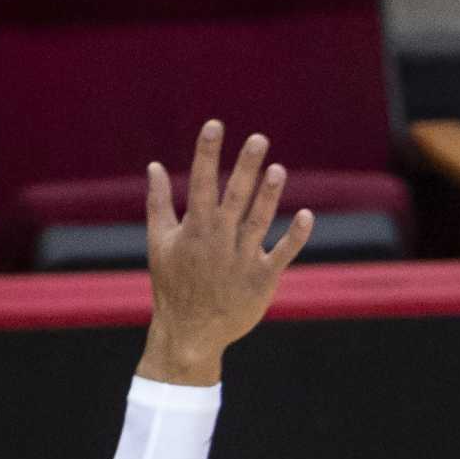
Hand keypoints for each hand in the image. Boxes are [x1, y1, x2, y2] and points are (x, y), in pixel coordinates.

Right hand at [139, 120, 313, 384]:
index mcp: (194, 229)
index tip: (214, 125)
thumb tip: (154, 166)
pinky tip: (305, 214)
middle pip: (235, 197)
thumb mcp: (159, 243)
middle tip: (259, 139)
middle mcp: (219, 240)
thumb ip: (158, 202)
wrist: (190, 333)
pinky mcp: (262, 278)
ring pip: (258, 221)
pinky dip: (295, 236)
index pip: (201, 183)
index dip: (207, 153)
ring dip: (269, 195)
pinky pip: (282, 253)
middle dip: (245, 167)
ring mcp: (242, 259)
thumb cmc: (173, 284)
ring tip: (278, 169)